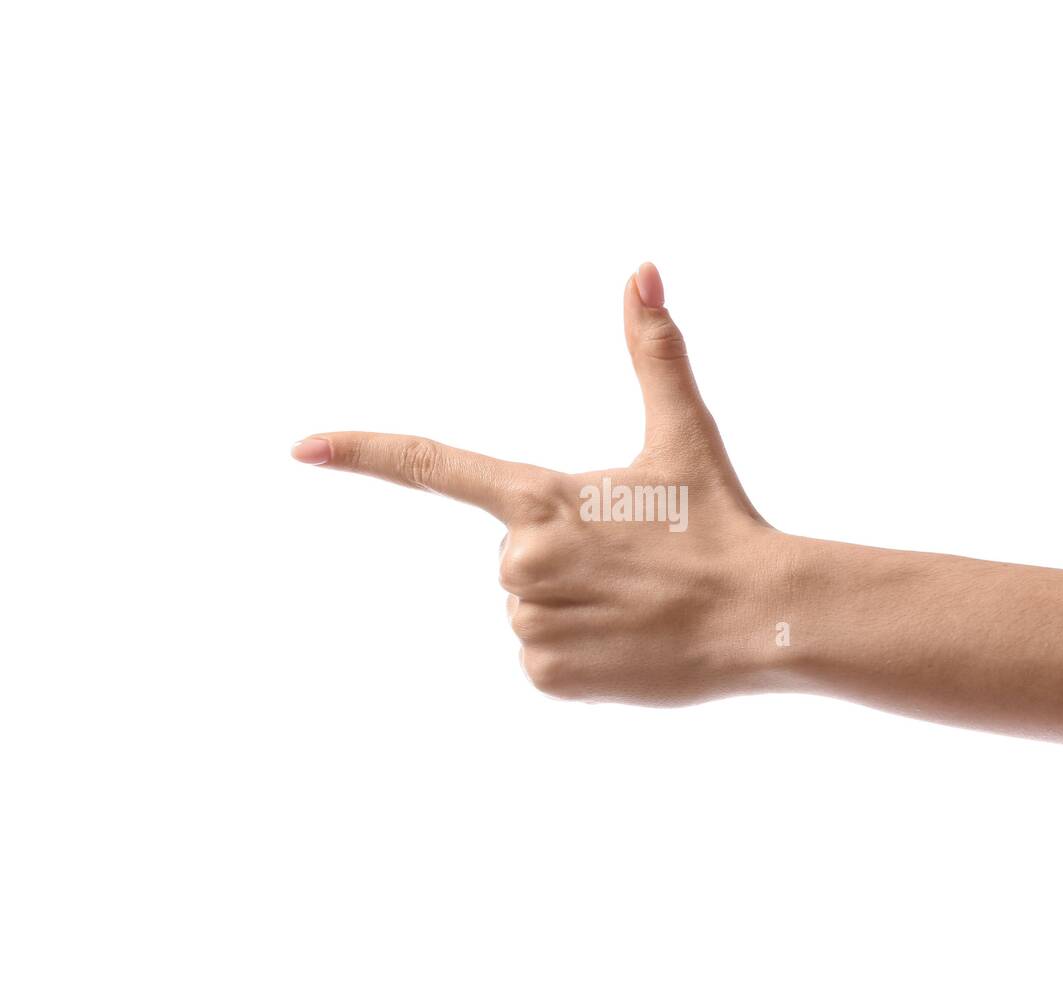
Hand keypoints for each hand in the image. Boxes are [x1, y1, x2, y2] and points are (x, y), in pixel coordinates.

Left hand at [292, 263, 790, 703]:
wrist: (761, 615)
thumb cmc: (718, 522)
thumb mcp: (683, 436)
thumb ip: (653, 353)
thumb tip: (641, 267)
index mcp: (542, 495)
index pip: (435, 465)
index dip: (365, 453)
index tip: (301, 446)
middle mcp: (524, 559)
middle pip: (510, 562)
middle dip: (561, 565)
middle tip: (627, 568)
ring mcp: (534, 620)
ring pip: (526, 614)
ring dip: (571, 612)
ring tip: (632, 608)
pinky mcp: (550, 674)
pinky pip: (540, 661)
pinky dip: (578, 657)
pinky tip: (625, 645)